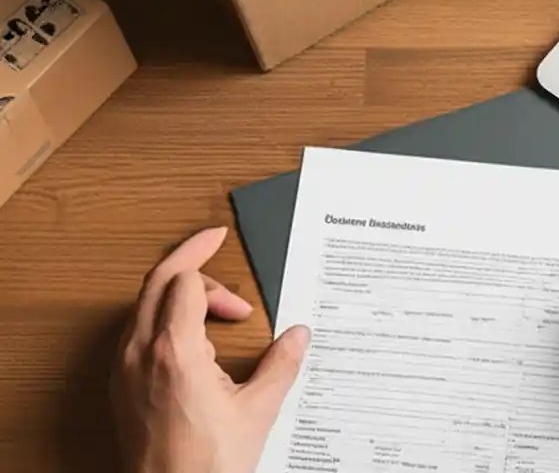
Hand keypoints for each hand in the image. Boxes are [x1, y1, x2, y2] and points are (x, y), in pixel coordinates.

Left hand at [111, 226, 310, 472]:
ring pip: (141, 306)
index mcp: (174, 351)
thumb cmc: (207, 464)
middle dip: (189, 263)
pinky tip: (190, 339)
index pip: (184, 282)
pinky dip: (161, 319)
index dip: (216, 278)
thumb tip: (299, 335)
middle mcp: (139, 354)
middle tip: (213, 247)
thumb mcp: (258, 410)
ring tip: (214, 309)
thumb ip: (281, 364)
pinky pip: (134, 333)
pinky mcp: (119, 388)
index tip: (232, 274)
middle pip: (155, 283)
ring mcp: (123, 371)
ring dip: (175, 294)